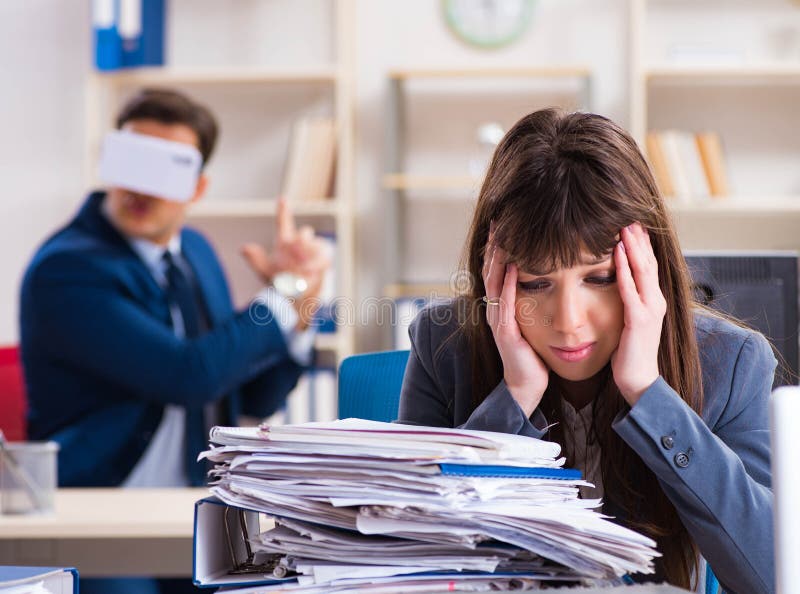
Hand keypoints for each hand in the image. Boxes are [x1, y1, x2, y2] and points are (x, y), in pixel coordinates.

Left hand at [241, 199, 330, 328]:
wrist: (296, 296)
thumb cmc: (280, 281)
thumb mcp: (265, 272)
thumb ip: (256, 260)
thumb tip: (243, 248)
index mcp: (284, 242)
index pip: (283, 223)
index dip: (283, 211)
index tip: (282, 199)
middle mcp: (299, 243)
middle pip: (305, 233)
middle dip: (302, 240)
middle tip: (296, 250)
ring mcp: (313, 251)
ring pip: (317, 245)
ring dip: (309, 256)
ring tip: (301, 268)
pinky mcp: (324, 260)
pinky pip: (323, 259)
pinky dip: (315, 265)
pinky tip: (308, 272)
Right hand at [483, 232, 549, 416]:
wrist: (527, 385)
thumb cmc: (533, 354)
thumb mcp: (532, 321)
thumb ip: (532, 300)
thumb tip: (545, 277)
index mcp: (502, 304)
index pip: (497, 268)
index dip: (499, 245)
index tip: (505, 222)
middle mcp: (495, 308)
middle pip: (490, 268)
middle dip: (494, 244)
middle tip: (498, 219)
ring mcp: (497, 319)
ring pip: (494, 282)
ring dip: (497, 258)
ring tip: (500, 236)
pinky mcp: (504, 332)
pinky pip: (505, 303)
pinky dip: (508, 284)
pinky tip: (513, 268)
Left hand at [610, 222, 665, 405]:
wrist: (639, 381)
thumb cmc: (631, 354)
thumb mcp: (632, 323)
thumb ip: (629, 304)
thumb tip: (620, 290)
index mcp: (653, 302)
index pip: (649, 268)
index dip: (643, 247)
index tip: (634, 227)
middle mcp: (656, 302)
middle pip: (649, 263)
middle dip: (640, 240)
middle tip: (630, 218)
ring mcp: (649, 310)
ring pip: (643, 272)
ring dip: (633, 248)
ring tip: (625, 228)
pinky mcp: (638, 320)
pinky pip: (630, 290)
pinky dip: (624, 270)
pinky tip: (617, 255)